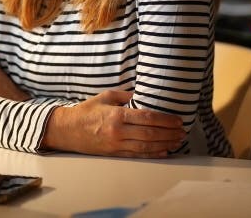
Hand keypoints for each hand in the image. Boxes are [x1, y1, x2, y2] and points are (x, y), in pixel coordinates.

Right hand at [41, 90, 185, 157]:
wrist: (67, 130)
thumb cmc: (86, 111)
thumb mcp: (105, 97)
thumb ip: (125, 95)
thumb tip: (143, 95)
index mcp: (117, 115)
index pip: (147, 117)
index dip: (165, 120)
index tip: (177, 120)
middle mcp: (118, 131)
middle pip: (150, 133)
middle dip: (169, 133)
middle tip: (182, 132)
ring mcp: (117, 145)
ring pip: (147, 146)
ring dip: (165, 144)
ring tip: (178, 141)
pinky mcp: (115, 154)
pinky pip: (138, 155)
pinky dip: (153, 154)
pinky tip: (164, 152)